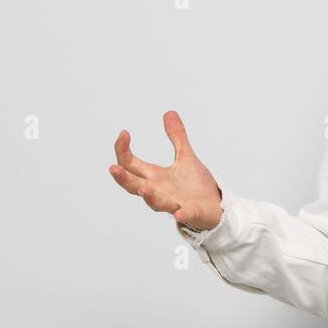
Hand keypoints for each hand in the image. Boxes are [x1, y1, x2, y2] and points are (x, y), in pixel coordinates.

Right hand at [108, 110, 224, 230]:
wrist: (214, 205)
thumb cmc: (196, 185)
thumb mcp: (185, 157)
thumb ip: (177, 137)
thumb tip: (169, 112)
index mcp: (155, 176)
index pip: (130, 164)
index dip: (123, 150)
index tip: (124, 133)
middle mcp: (159, 190)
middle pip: (134, 185)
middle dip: (123, 178)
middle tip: (112, 168)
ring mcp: (173, 203)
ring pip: (156, 202)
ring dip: (149, 196)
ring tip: (143, 188)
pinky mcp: (190, 212)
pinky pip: (185, 214)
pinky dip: (182, 214)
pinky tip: (179, 213)